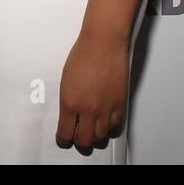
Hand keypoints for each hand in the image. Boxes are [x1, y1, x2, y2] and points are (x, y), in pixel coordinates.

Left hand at [56, 31, 131, 152]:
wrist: (103, 42)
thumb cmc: (84, 54)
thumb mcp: (65, 80)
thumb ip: (68, 100)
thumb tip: (69, 114)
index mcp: (70, 102)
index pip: (65, 134)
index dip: (63, 138)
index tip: (63, 137)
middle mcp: (88, 108)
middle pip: (84, 140)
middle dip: (79, 141)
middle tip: (78, 137)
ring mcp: (105, 108)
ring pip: (101, 136)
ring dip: (95, 136)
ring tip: (92, 131)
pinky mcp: (120, 103)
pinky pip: (116, 126)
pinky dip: (111, 128)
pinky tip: (106, 124)